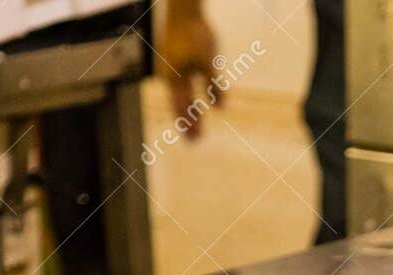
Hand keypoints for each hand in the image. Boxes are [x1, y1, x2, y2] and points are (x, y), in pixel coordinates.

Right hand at [157, 0, 219, 137]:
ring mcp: (176, 70)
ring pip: (183, 97)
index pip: (181, 109)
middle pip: (180, 106)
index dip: (188, 126)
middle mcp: (172, 77)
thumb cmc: (195, 36)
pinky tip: (211, 105)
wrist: (185, 14)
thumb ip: (214, 86)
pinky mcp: (183, 63)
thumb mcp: (207, 62)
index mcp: (174, 79)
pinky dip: (198, 96)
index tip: (193, 142)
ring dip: (191, 113)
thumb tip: (220, 109)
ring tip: (196, 128)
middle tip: (194, 143)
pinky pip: (191, 84)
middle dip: (188, 125)